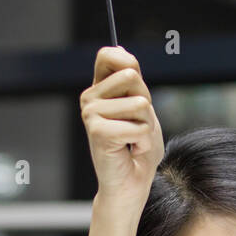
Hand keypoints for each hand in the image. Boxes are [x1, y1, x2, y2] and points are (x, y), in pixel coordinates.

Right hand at [80, 46, 163, 211]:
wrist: (132, 183)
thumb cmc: (138, 147)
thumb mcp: (143, 107)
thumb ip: (134, 81)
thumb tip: (123, 52)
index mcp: (99, 89)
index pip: (109, 54)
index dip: (130, 65)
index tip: (134, 91)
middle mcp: (89, 98)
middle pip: (132, 77)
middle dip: (146, 103)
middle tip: (136, 125)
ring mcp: (90, 114)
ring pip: (140, 104)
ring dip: (146, 125)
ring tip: (133, 140)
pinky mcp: (98, 132)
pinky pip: (140, 126)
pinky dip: (144, 141)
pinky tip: (130, 150)